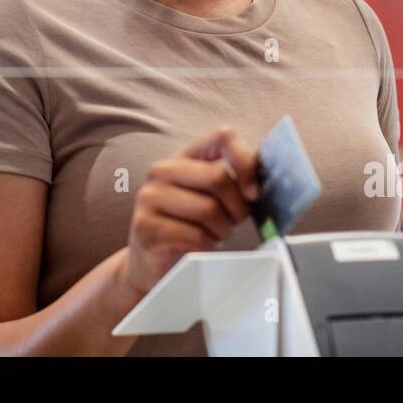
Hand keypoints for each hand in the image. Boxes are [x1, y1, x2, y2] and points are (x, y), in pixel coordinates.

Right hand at [123, 126, 259, 295]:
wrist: (155, 265)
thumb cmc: (191, 228)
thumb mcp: (212, 198)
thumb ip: (234, 182)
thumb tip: (255, 187)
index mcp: (183, 157)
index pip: (222, 137)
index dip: (245, 160)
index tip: (253, 190)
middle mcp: (161, 171)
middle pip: (218, 177)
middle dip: (237, 206)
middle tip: (234, 221)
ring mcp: (149, 197)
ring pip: (208, 209)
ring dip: (222, 229)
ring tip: (215, 235)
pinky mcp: (146, 226)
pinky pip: (195, 235)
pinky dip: (208, 246)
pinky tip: (202, 247)